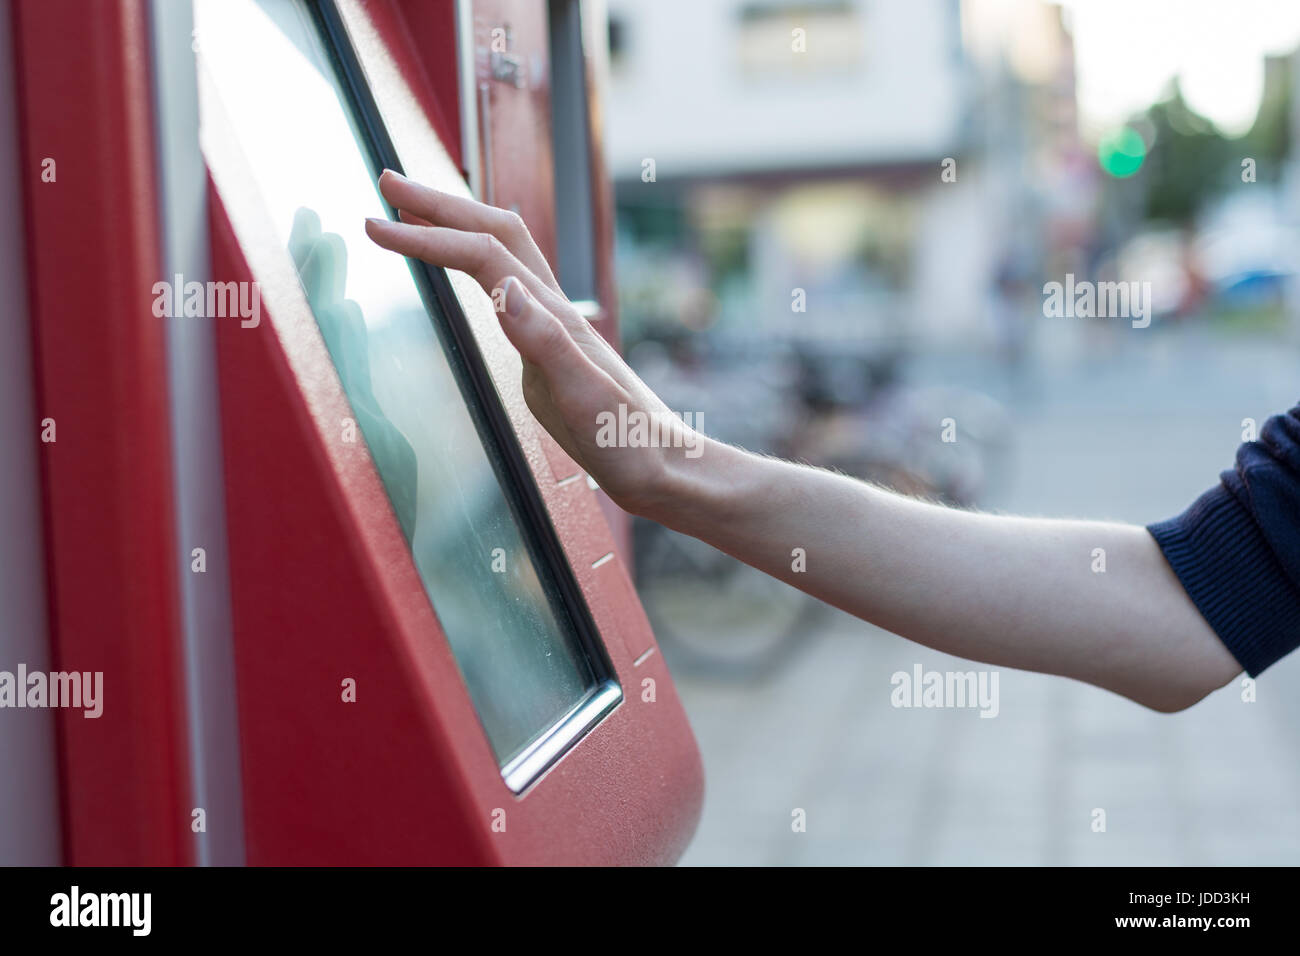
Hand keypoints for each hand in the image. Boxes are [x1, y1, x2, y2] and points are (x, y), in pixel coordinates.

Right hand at [364, 170, 697, 516]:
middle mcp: (553, 312)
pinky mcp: (551, 347)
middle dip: (437, 205)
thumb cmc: (627, 442)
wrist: (662, 466)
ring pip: (504, 251)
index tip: (374, 225)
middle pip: (494, 233)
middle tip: (386, 184)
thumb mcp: (583, 398)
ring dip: (458, 223)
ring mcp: (553, 326)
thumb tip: (505, 288)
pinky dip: (476, 260)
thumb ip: (545, 343)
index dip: (427, 237)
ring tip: (414, 211)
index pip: (481, 256)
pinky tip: (467, 270)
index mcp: (553, 319)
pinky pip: (507, 283)